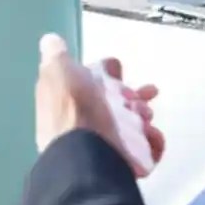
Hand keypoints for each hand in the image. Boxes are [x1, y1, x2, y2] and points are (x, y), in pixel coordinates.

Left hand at [35, 34, 164, 177]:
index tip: (119, 70)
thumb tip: (50, 41)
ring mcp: (105, 145)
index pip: (92, 84)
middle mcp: (85, 123)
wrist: (86, 157)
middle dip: (135, 94)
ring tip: (145, 117)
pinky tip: (151, 136)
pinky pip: (146, 149)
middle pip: (117, 104)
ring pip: (133, 125)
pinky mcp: (122, 164)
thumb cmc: (73, 109)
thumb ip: (55, 56)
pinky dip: (153, 141)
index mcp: (69, 101)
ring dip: (144, 115)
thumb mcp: (57, 72)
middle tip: (146, 93)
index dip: (109, 74)